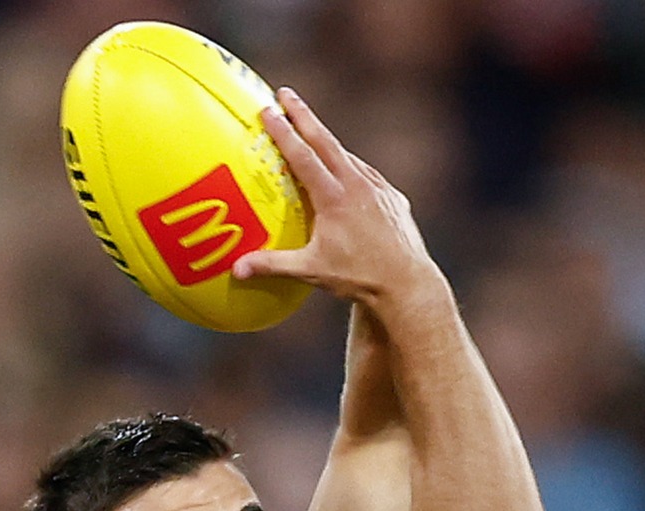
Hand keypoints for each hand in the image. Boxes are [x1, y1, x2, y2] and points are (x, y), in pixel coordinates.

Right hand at [232, 89, 443, 313]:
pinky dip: (349, 165)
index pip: (303, 156)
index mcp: (334, 197)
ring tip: (310, 130)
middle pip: (325, 140)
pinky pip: (365, 173)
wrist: (407, 284)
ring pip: (347, 155)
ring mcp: (377, 188)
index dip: (284, 131)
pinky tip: (343, 168)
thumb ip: (272, 265)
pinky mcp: (392, 196)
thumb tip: (236, 269)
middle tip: (284, 93)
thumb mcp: (312, 271)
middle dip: (303, 114)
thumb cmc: (358, 278)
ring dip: (326, 139)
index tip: (267, 109)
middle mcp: (357, 184)